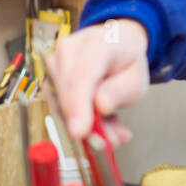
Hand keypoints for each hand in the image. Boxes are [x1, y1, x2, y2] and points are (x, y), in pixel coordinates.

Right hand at [48, 19, 150, 140]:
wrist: (116, 45)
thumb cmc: (125, 60)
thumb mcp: (136, 79)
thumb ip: (119, 91)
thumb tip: (100, 107)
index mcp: (98, 43)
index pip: (81, 76)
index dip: (78, 106)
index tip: (79, 132)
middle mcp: (70, 49)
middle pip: (67, 93)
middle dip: (85, 125)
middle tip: (108, 142)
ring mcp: (55, 62)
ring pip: (61, 103)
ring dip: (86, 125)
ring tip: (112, 128)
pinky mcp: (49, 77)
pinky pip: (59, 105)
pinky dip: (80, 120)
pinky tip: (102, 122)